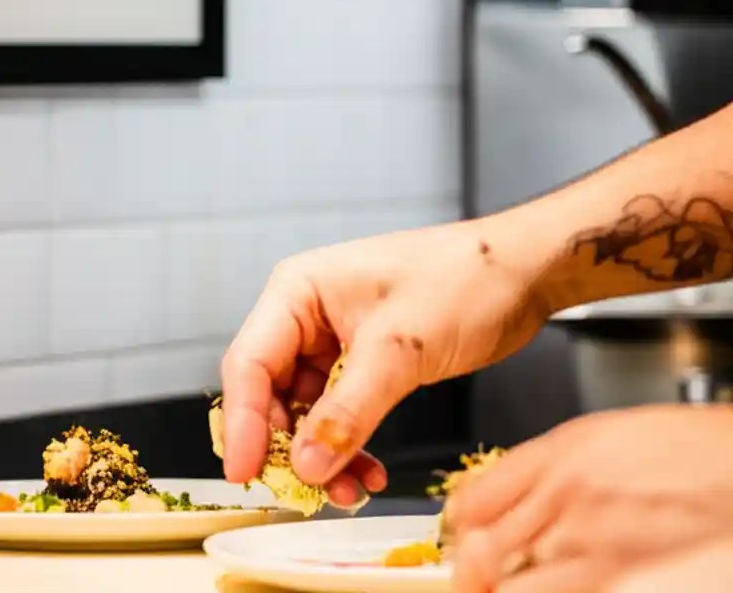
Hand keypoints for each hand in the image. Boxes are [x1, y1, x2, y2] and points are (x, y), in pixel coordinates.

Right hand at [219, 219, 550, 494]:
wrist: (523, 271)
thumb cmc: (465, 279)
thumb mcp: (400, 349)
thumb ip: (349, 410)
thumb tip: (306, 464)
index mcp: (296, 292)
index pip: (249, 365)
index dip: (242, 424)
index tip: (244, 474)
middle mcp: (304, 315)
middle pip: (269, 393)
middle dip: (288, 447)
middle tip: (306, 493)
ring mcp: (330, 339)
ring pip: (304, 412)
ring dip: (320, 455)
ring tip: (350, 491)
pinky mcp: (359, 361)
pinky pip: (337, 413)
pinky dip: (348, 445)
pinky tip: (370, 471)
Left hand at [448, 405, 732, 592]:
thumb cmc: (680, 447)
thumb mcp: (597, 436)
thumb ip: (546, 466)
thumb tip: (504, 494)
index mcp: (554, 453)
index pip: (473, 500)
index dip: (458, 526)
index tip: (461, 535)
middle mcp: (562, 491)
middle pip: (480, 545)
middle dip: (469, 566)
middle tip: (472, 573)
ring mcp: (587, 533)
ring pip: (508, 581)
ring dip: (499, 587)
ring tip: (504, 585)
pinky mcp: (615, 567)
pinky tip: (546, 586)